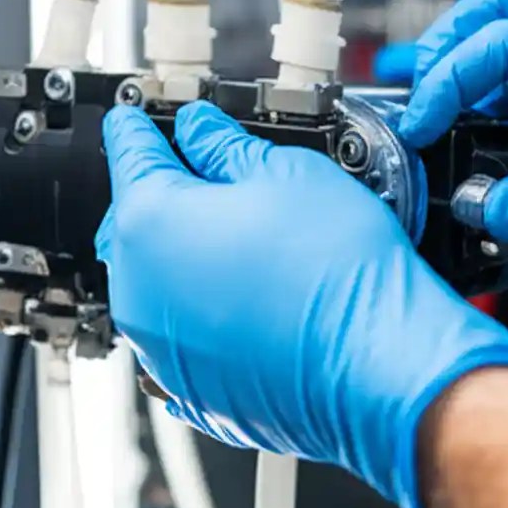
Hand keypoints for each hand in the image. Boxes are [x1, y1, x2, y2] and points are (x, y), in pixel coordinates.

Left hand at [95, 102, 507, 507]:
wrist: (379, 370)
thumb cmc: (340, 276)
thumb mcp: (288, 175)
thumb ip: (227, 147)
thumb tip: (202, 133)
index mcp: (150, 222)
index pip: (128, 152)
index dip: (136, 127)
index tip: (135, 118)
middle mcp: (138, 289)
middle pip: (136, 221)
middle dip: (166, 193)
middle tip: (212, 176)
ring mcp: (159, 347)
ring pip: (157, 283)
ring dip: (186, 256)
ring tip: (249, 244)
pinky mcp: (190, 389)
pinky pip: (183, 335)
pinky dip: (204, 312)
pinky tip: (252, 298)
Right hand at [398, 0, 507, 247]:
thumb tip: (489, 210)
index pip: (507, 41)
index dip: (452, 79)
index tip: (421, 127)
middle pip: (497, 11)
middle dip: (446, 45)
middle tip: (413, 95)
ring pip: (506, 53)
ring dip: (464, 82)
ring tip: (425, 121)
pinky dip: (489, 120)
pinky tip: (472, 153)